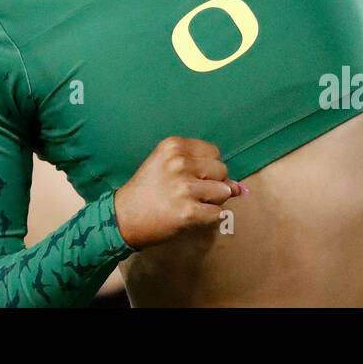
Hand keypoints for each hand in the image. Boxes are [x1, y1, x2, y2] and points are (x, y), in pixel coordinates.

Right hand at [113, 136, 244, 248]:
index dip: (208, 167)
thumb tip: (239, 187)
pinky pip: (218, 213)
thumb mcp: (166, 165)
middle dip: (213, 183)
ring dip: (212, 201)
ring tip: (191, 204)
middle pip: (221, 170)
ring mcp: (185, 187)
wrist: (124, 217)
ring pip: (224, 191)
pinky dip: (209, 218)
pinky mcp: (189, 211)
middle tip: (191, 193)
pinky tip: (191, 216)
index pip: (214, 152)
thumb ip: (199, 167)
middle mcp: (180, 162)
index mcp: (173, 145)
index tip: (193, 176)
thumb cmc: (147, 189)